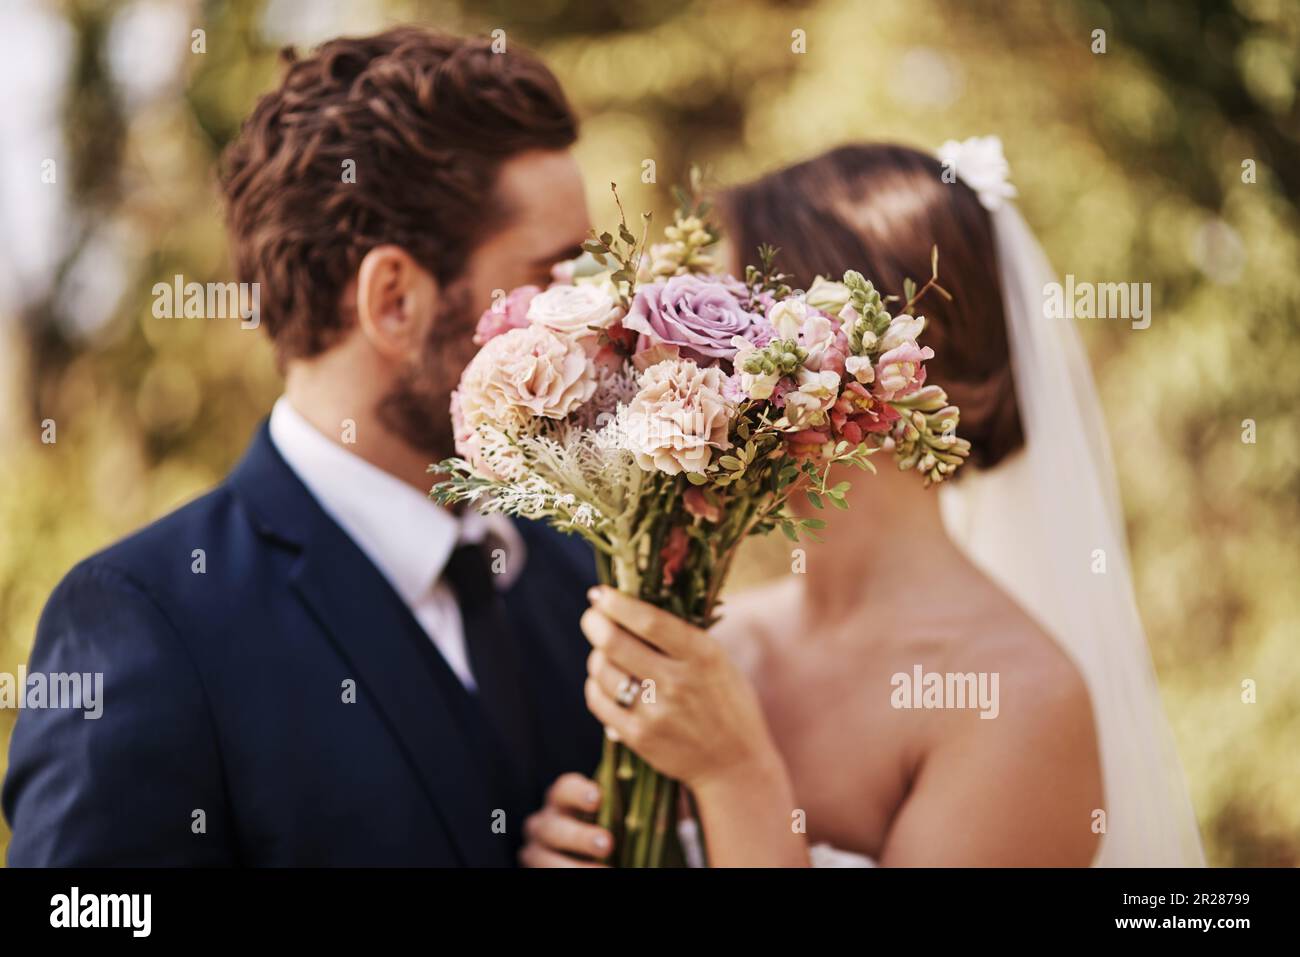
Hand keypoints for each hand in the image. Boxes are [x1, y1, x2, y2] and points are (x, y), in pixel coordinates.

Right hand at [518, 773, 612, 867]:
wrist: (589, 851)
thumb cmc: (607, 829)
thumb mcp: (611, 816)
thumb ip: (621, 809)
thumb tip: (651, 804)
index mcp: (562, 800)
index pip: (565, 789)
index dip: (579, 792)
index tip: (598, 798)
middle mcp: (544, 823)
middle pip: (554, 826)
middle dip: (580, 836)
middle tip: (607, 844)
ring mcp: (536, 851)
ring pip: (543, 858)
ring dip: (574, 867)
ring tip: (607, 871)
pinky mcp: (536, 869)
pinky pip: (545, 872)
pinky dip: (571, 875)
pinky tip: (600, 874)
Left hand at [581, 585, 779, 789]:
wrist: (735, 766)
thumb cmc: (728, 704)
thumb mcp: (719, 662)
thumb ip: (683, 637)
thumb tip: (633, 605)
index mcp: (702, 656)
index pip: (649, 621)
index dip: (617, 603)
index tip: (600, 593)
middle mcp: (678, 683)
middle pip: (616, 643)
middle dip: (594, 623)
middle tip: (591, 617)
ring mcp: (656, 712)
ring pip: (602, 671)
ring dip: (596, 656)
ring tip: (603, 652)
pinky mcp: (639, 737)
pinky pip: (599, 702)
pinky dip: (595, 685)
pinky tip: (603, 681)